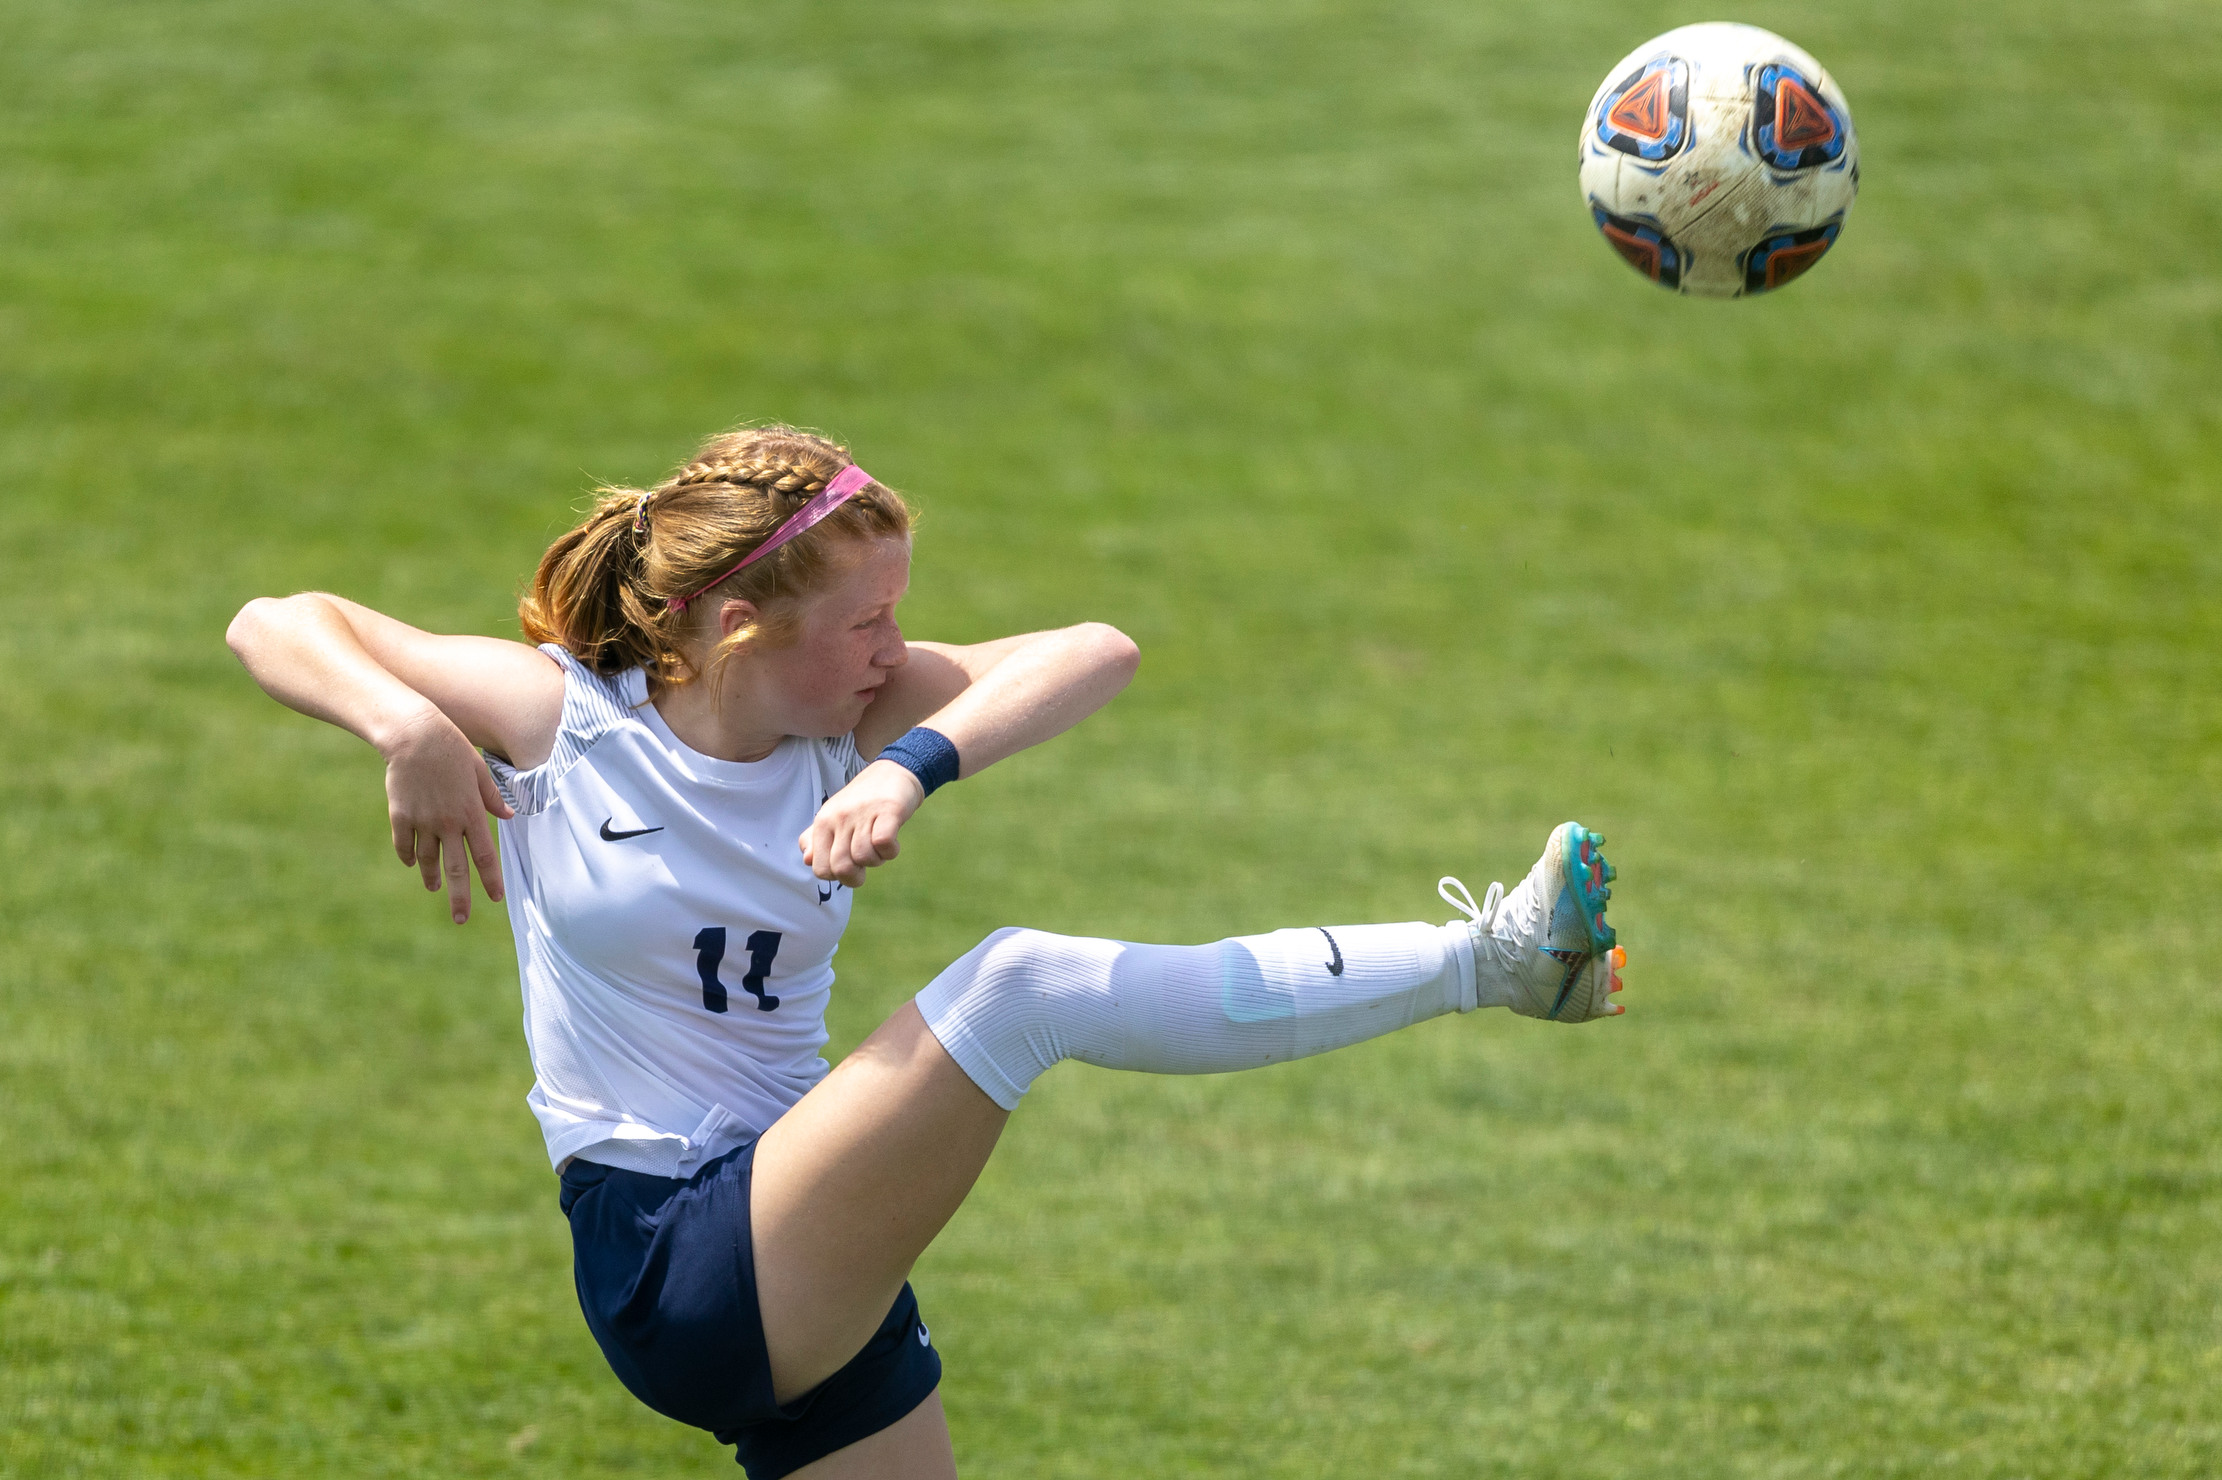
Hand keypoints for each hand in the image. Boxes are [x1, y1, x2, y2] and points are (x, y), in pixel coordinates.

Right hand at [380, 705, 512, 922]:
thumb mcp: (479, 770)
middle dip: (459, 897)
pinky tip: (413, 864)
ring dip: (431, 877)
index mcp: (471, 813)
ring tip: (434, 888)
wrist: (413, 735)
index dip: (490, 879)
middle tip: (461, 919)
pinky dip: (409, 857)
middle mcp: (447, 822)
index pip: (484, 855)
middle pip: (455, 868)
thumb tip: (507, 816)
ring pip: (428, 860)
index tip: (496, 898)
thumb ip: (491, 797)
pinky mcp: (400, 815)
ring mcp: (421, 821)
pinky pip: (405, 845)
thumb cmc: (452, 748)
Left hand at [799, 760, 923, 887]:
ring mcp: (863, 813)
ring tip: (879, 848)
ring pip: (864, 857)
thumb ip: (816, 839)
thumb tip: (807, 860)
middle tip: (866, 864)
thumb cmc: (861, 801)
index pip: (820, 868)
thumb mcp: (834, 817)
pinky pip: (883, 843)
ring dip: (877, 860)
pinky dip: (890, 851)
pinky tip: (892, 844)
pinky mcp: (888, 811)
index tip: (849, 866)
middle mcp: (839, 817)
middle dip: (856, 876)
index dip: (836, 876)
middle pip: (841, 867)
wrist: (893, 772)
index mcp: (823, 822)